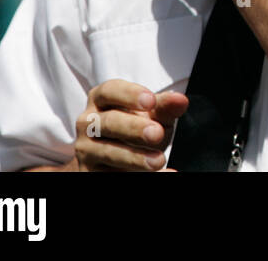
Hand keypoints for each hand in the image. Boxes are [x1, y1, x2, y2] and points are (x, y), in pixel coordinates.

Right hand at [70, 80, 188, 171]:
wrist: (122, 159)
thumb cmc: (138, 127)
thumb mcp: (153, 115)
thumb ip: (165, 106)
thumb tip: (181, 100)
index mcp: (101, 100)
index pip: (110, 91)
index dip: (129, 94)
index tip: (151, 101)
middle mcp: (88, 123)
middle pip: (108, 122)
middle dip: (133, 128)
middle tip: (156, 133)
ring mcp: (86, 150)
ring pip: (107, 152)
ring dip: (134, 157)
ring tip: (158, 161)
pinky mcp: (89, 172)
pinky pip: (110, 175)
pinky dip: (136, 176)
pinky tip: (162, 173)